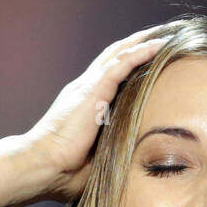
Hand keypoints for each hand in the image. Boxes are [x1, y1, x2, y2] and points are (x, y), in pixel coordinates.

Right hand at [23, 26, 169, 202]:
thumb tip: (131, 167)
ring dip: (142, 42)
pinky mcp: (94, 90)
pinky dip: (141, 52)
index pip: (108, 77)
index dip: (126, 66)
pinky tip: (159, 45)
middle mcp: (85, 88)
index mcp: (84, 103)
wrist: (42, 165)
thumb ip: (110, 154)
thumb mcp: (93, 160)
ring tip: (165, 34)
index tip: (147, 61)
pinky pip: (123, 63)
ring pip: (120, 54)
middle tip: (160, 36)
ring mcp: (89, 86)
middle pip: (114, 57)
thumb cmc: (62, 171)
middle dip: (136, 44)